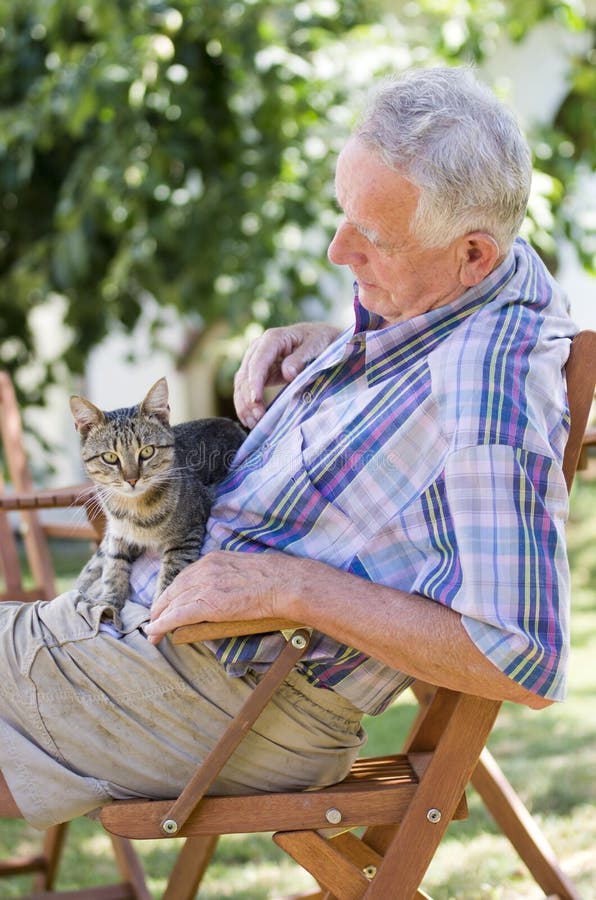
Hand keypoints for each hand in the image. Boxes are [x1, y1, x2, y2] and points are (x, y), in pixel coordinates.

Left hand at [144, 549, 301, 643]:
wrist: (285, 583)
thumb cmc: (275, 578)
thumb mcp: (244, 568)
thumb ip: (228, 575)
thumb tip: (224, 590)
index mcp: (214, 559)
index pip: (185, 577)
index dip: (173, 592)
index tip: (168, 603)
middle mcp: (204, 569)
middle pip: (174, 589)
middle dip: (161, 606)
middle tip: (154, 620)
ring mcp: (205, 586)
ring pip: (173, 603)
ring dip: (159, 618)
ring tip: (153, 632)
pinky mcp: (208, 604)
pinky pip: (178, 616)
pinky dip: (163, 625)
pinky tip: (155, 633)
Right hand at [233, 322, 340, 427]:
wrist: (320, 339)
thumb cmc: (320, 341)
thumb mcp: (316, 346)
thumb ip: (301, 358)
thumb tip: (288, 373)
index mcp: (273, 338)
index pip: (258, 361)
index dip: (254, 381)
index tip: (256, 400)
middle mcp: (259, 347)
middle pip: (245, 375)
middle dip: (248, 398)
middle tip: (258, 418)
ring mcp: (255, 360)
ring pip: (241, 384)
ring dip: (244, 405)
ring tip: (252, 423)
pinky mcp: (257, 372)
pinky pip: (245, 389)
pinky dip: (245, 404)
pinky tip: (249, 419)